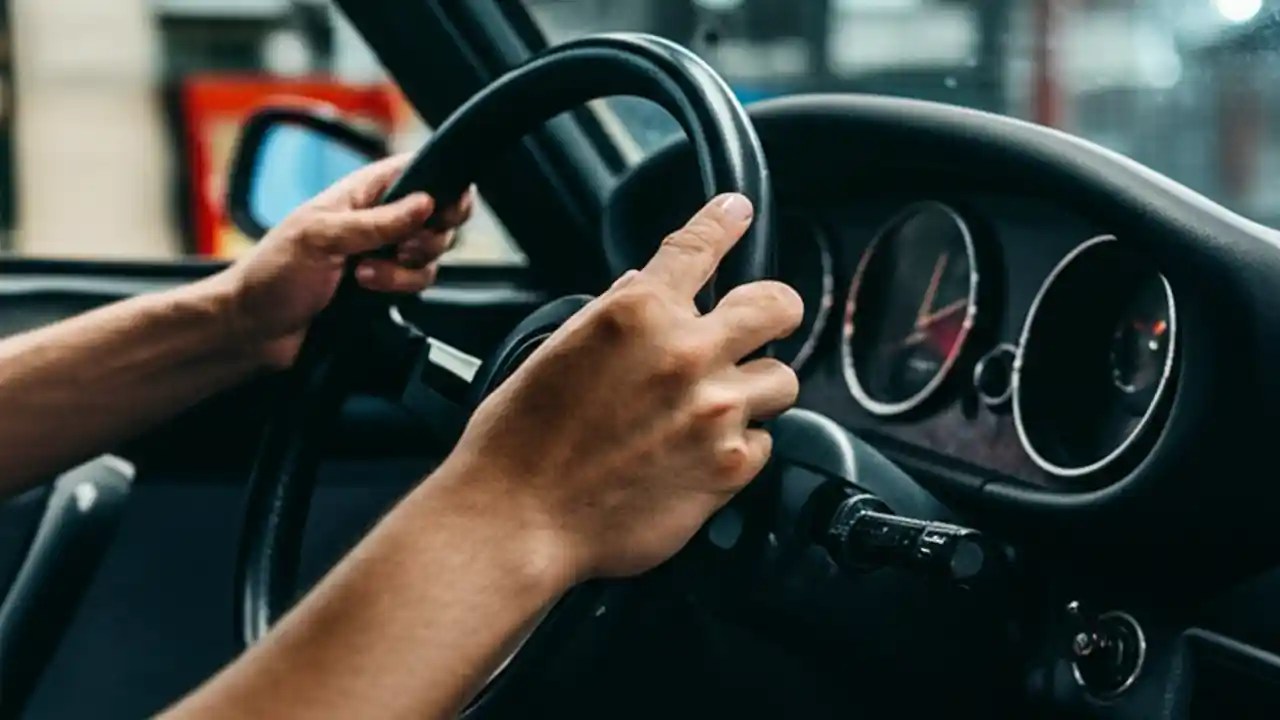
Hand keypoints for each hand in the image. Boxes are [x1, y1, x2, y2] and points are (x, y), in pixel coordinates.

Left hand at [218, 153, 473, 368]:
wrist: (254, 329)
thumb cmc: (271, 274)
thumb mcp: (322, 239)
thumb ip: (377, 222)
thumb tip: (425, 203)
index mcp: (360, 192)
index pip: (417, 170)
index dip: (440, 186)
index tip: (439, 209)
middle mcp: (377, 219)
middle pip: (437, 216)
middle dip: (427, 237)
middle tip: (400, 248)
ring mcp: (382, 253)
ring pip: (430, 255)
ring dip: (405, 271)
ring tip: (365, 275)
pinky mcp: (385, 286)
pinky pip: (417, 282)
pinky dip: (400, 289)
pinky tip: (368, 291)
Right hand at [440, 193, 802, 583]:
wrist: (518, 518)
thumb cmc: (520, 439)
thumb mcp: (555, 349)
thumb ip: (614, 313)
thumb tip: (645, 285)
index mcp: (638, 312)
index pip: (700, 246)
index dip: (724, 221)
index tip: (736, 212)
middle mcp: (687, 353)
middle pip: (778, 305)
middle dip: (773, 309)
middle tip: (762, 322)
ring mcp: (716, 410)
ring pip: (781, 380)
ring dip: (755, 388)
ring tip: (714, 408)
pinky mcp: (730, 467)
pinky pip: (766, 442)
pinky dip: (741, 445)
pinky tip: (700, 454)